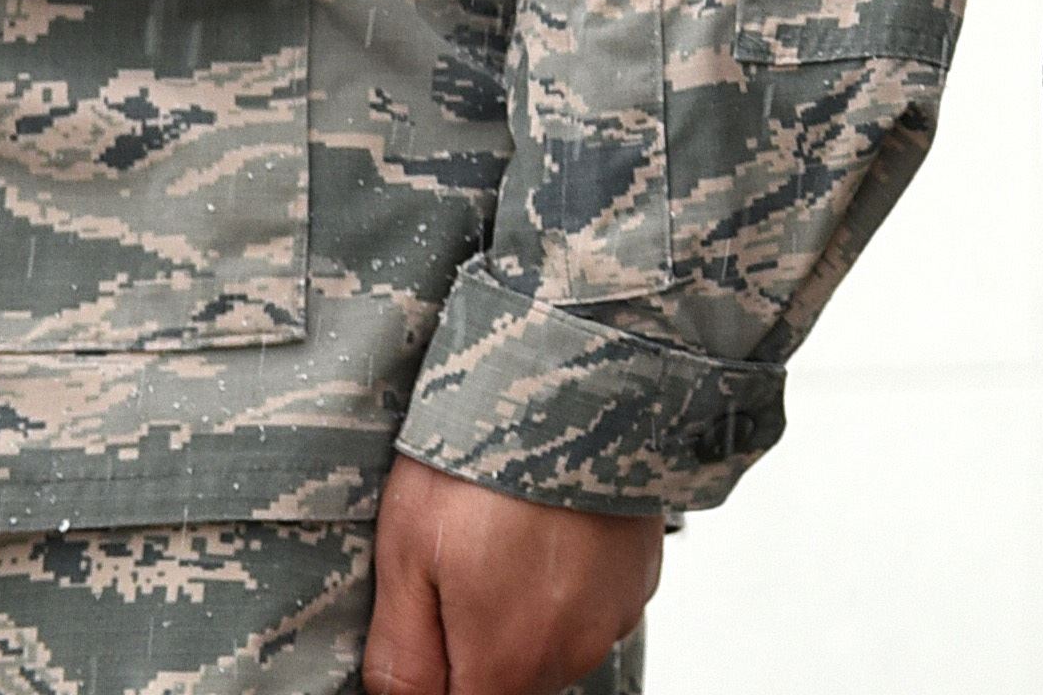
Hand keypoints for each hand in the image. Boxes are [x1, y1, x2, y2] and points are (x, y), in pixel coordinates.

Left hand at [364, 458, 663, 694]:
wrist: (572, 377)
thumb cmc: (482, 459)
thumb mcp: (406, 557)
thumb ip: (400, 659)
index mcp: (509, 660)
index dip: (436, 670)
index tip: (431, 617)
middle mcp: (572, 650)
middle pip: (508, 679)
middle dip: (477, 641)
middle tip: (458, 563)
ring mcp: (615, 612)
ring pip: (551, 642)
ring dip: (524, 611)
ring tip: (505, 534)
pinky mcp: (642, 574)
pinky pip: (591, 605)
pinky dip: (566, 580)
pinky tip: (546, 526)